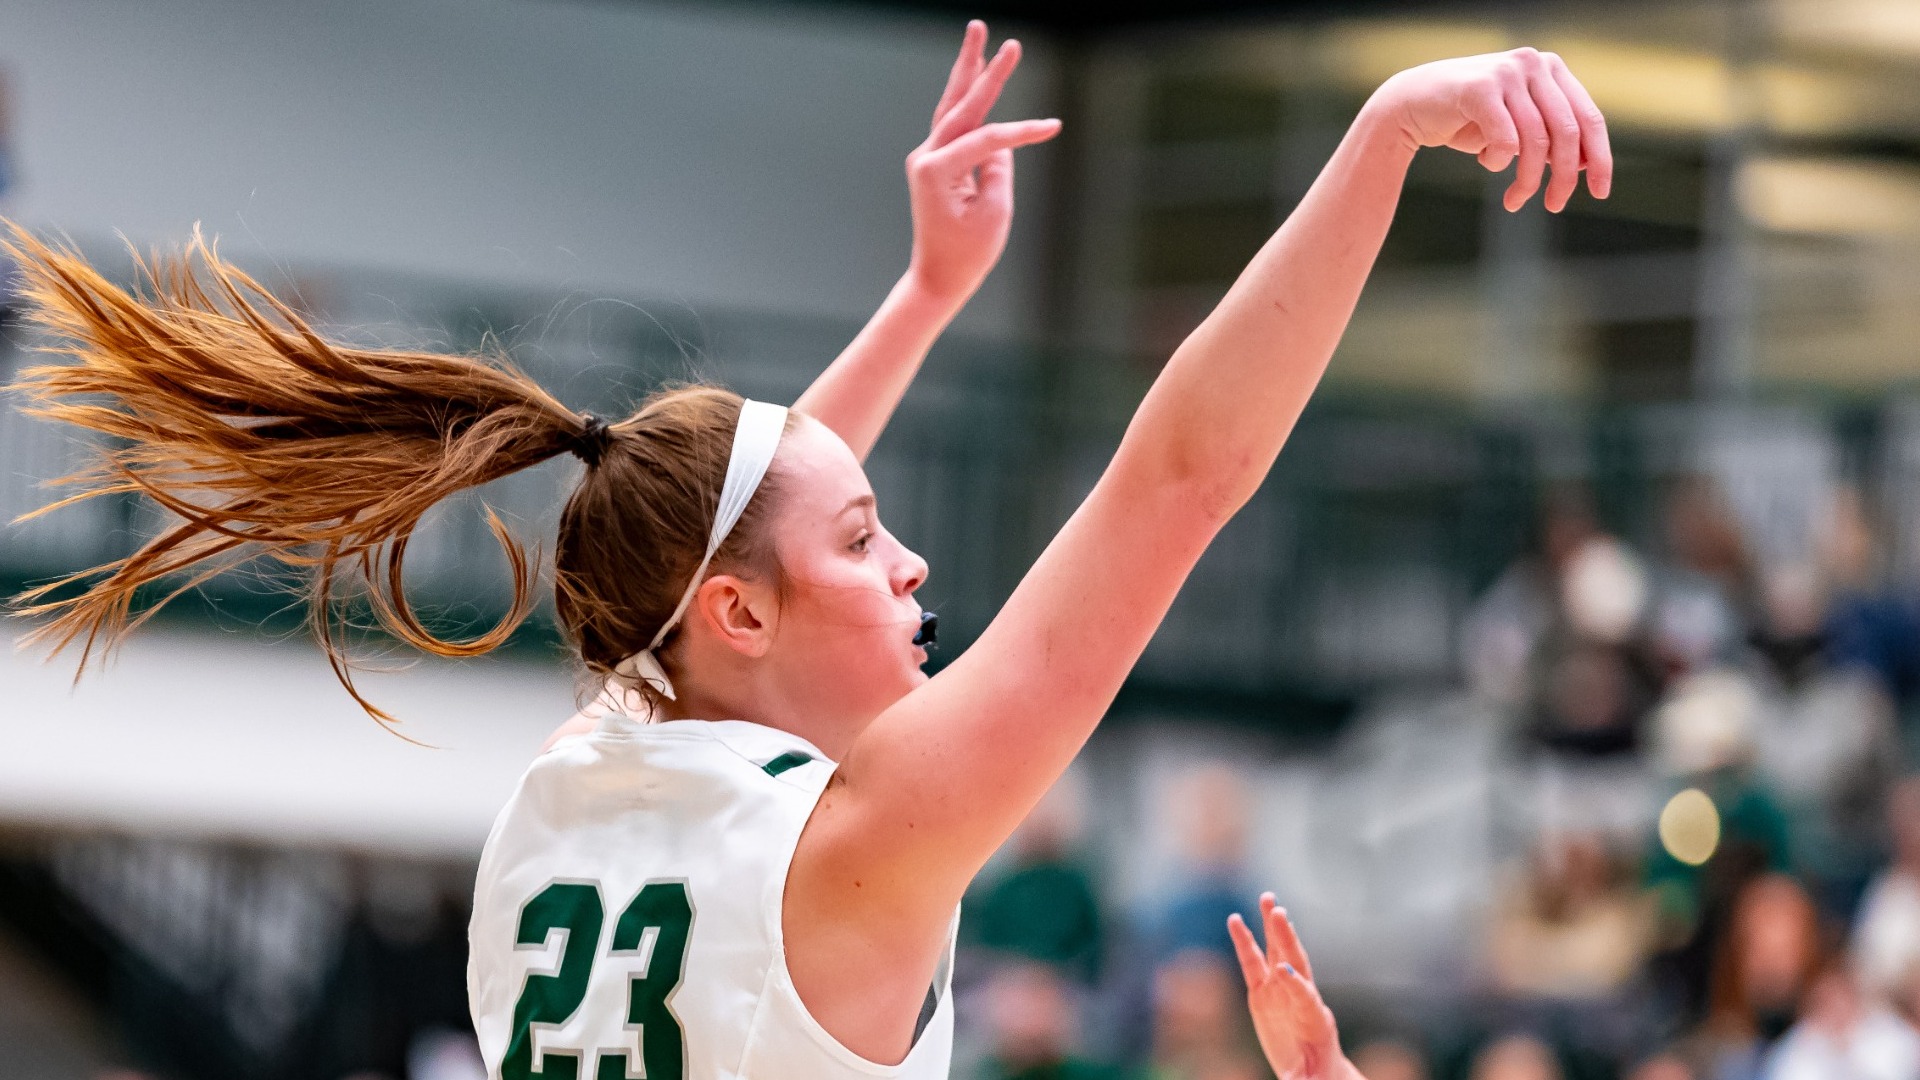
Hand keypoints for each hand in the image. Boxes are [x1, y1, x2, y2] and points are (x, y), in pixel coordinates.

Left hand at [904, 20, 1060, 303]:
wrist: (938, 279)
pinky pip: (956, 124)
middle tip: (985, 29)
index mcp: (937, 171)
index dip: (1023, 132)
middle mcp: (926, 156)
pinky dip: (969, 100)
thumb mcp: (995, 212)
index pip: (988, 139)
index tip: (1055, 127)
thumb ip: (999, 168)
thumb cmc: (968, 253)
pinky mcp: (936, 162)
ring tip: (977, 34)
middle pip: (958, 103)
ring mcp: (927, 157)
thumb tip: (1001, 140)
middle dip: (978, 68)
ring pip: (952, 105)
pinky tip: (978, 75)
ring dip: (967, 71)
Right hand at [1228, 893, 1350, 1079]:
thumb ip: (1302, 1079)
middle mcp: (1300, 997)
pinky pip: (1253, 964)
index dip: (1295, 985)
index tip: (1283, 972)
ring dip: (1271, 926)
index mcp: (1315, 1020)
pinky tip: (1236, 921)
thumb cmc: (1316, 1076)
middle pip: (1294, 961)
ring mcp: (1281, 991)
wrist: (1317, 1070)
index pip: (1305, 996)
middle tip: (1279, 912)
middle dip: (1286, 938)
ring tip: (1266, 898)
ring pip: (1277, 953)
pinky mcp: (1264, 993)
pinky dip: (1245, 943)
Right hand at [1370, 47, 1610, 212]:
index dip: (1600, 157)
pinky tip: (1485, 162)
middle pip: (1567, 132)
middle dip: (1564, 176)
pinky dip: (1498, 161)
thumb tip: (1588, 164)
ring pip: (1536, 141)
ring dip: (1528, 180)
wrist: (1410, 105)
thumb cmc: (1467, 119)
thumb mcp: (1516, 128)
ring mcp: (1507, 72)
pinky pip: (1505, 140)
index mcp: (1551, 69)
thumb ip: (1550, 137)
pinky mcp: (1480, 87)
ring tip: (1515, 201)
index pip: (1588, 118)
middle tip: (1555, 205)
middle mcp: (1533, 64)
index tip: (1601, 191)